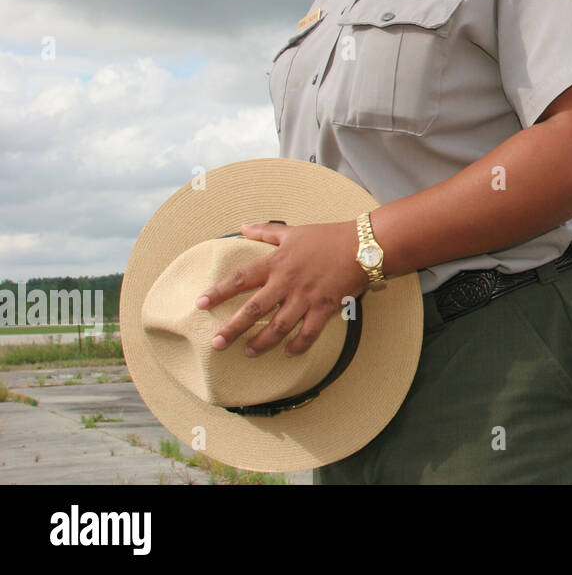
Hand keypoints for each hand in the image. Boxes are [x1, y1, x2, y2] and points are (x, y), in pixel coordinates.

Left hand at [196, 220, 368, 356]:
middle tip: (217, 343)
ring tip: (249, 352)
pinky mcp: (324, 307)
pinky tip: (288, 352)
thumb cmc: (326, 236)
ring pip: (278, 327)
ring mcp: (306, 297)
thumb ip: (265, 231)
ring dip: (261, 342)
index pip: (240, 279)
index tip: (200, 304)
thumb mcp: (293, 231)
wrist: (362, 245)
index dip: (218, 292)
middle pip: (254, 310)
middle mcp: (287, 282)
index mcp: (276, 263)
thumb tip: (242, 227)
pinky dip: (298, 345)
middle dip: (233, 328)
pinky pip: (308, 333)